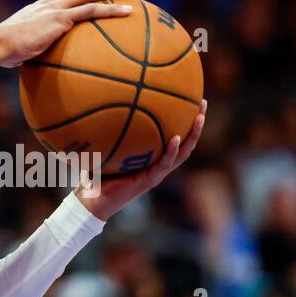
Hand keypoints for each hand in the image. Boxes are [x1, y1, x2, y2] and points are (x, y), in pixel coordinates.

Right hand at [0, 0, 136, 67]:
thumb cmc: (5, 52)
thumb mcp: (21, 50)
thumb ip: (33, 54)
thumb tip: (40, 70)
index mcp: (40, 9)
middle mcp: (49, 4)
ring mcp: (55, 8)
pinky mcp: (60, 17)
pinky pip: (91, 10)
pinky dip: (110, 9)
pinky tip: (127, 12)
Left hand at [75, 100, 207, 219]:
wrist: (92, 198)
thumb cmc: (96, 170)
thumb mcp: (105, 144)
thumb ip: (109, 127)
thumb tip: (102, 98)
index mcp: (153, 158)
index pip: (175, 137)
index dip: (185, 121)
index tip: (191, 100)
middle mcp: (158, 165)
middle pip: (185, 142)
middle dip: (196, 123)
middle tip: (203, 103)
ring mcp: (156, 173)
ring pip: (182, 153)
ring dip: (192, 136)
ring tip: (200, 118)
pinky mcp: (150, 181)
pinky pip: (164, 164)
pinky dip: (172, 151)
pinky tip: (175, 138)